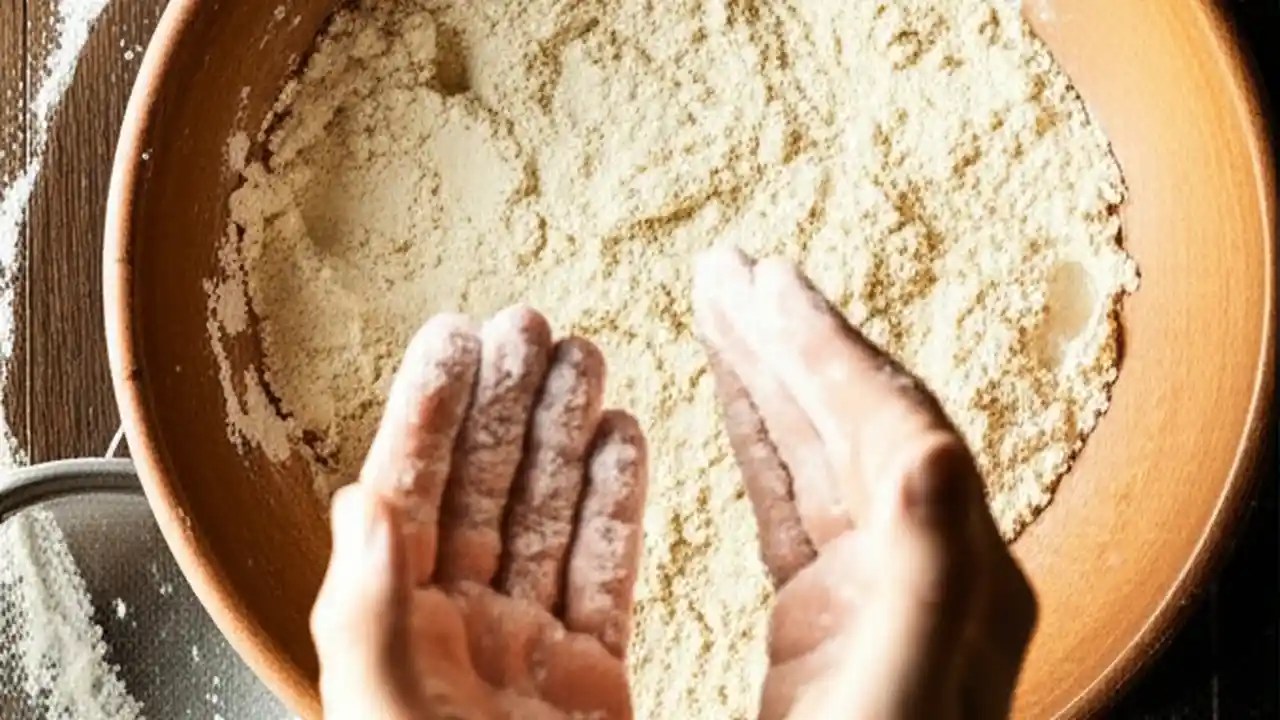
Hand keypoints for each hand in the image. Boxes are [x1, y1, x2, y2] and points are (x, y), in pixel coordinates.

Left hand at [311, 307, 646, 718]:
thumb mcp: (382, 704)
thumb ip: (368, 607)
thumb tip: (363, 502)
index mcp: (396, 623)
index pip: (410, 493)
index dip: (430, 412)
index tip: (452, 337)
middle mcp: (460, 622)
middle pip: (487, 488)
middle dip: (508, 403)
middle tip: (529, 325)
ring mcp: (529, 643)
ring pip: (549, 516)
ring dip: (565, 436)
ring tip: (583, 361)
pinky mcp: (591, 671)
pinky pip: (606, 571)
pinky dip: (617, 504)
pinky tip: (622, 441)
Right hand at [693, 248, 1036, 719]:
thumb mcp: (900, 694)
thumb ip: (929, 578)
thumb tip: (937, 451)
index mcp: (954, 574)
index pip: (889, 424)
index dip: (822, 347)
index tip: (759, 284)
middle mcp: (929, 562)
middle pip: (858, 416)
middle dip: (791, 336)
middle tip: (727, 270)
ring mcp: (879, 582)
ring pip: (821, 445)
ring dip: (770, 370)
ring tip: (717, 305)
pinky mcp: (830, 609)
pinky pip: (793, 495)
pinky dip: (758, 433)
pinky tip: (729, 393)